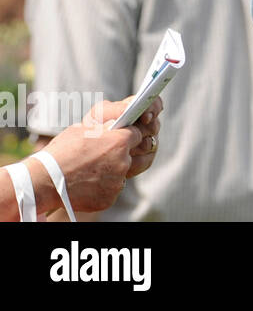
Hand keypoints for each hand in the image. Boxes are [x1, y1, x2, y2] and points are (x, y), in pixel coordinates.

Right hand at [41, 96, 162, 213]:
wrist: (44, 182)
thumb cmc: (61, 152)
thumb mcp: (83, 130)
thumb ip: (104, 129)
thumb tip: (115, 126)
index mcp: (120, 141)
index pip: (136, 135)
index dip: (127, 136)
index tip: (119, 138)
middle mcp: (123, 161)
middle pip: (130, 155)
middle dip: (119, 155)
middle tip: (100, 157)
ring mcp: (118, 181)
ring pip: (121, 174)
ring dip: (111, 172)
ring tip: (90, 171)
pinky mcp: (110, 197)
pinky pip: (111, 189)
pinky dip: (102, 187)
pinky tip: (86, 184)